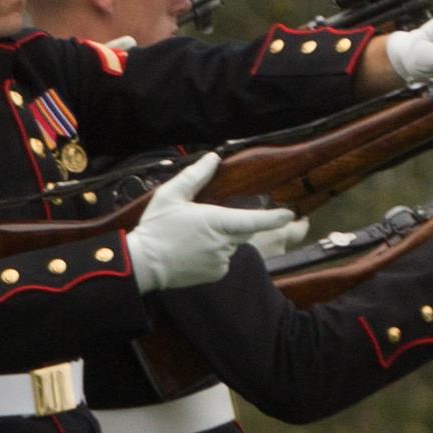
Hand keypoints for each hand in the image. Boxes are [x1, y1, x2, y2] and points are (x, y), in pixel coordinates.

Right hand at [127, 160, 300, 292]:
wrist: (143, 264)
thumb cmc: (155, 228)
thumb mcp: (170, 196)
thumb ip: (194, 176)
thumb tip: (214, 158)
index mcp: (216, 221)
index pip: (254, 220)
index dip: (274, 217)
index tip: (289, 213)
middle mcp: (224, 243)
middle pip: (244, 230)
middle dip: (237, 223)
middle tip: (212, 220)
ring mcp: (221, 260)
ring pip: (233, 244)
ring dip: (224, 239)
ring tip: (196, 237)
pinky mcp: (216, 273)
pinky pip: (225, 259)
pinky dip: (216, 253)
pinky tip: (196, 251)